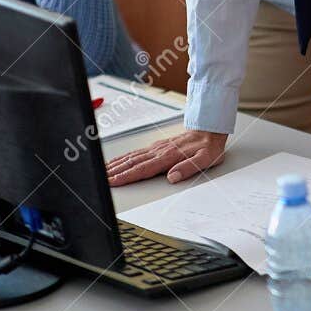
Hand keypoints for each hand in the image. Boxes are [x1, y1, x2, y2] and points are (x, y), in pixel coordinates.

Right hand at [106, 128, 226, 185]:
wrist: (210, 128)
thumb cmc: (208, 146)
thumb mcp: (205, 160)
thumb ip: (188, 168)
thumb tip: (173, 177)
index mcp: (169, 157)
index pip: (143, 169)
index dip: (126, 176)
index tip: (113, 181)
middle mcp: (160, 151)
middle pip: (133, 163)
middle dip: (115, 171)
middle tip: (101, 178)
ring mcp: (157, 148)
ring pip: (132, 157)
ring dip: (117, 164)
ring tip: (103, 170)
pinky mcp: (158, 146)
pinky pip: (137, 153)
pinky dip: (124, 157)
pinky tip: (119, 161)